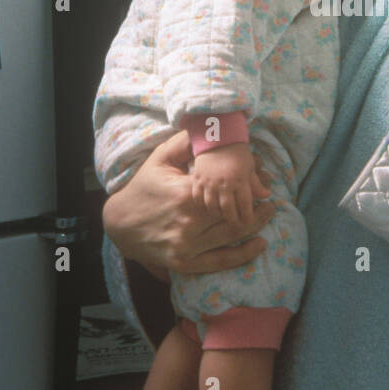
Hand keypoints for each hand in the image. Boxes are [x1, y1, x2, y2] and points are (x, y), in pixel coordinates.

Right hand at [102, 131, 274, 277]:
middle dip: (256, 201)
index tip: (261, 174)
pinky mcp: (185, 264)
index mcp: (186, 195)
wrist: (119, 223)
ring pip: (231, 235)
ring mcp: (187, 247)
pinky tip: (260, 244)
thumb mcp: (160, 159)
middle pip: (234, 212)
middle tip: (269, 192)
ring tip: (269, 211)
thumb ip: (185, 142)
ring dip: (256, 223)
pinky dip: (243, 255)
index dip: (248, 181)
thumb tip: (210, 125)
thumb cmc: (143, 187)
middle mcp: (189, 223)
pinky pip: (220, 262)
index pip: (228, 187)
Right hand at [191, 142, 259, 226]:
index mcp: (240, 181)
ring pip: (212, 207)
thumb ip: (257, 184)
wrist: (217, 138)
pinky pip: (198, 198)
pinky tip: (207, 206)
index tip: (248, 222)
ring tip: (222, 215)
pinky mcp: (197, 180)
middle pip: (228, 210)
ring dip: (217, 214)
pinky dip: (202, 205)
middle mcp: (224, 185)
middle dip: (233, 220)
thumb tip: (267, 195)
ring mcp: (209, 183)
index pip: (245, 206)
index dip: (247, 217)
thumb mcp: (250, 167)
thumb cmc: (237, 152)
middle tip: (235, 223)